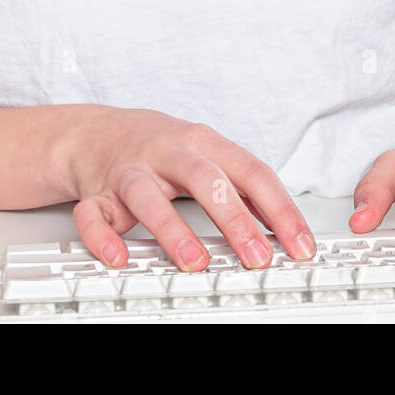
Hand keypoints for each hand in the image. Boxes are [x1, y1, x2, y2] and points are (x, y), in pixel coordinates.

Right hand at [68, 106, 316, 271]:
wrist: (98, 133)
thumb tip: (288, 228)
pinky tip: (119, 258)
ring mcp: (130, 171)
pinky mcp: (98, 193)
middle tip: (258, 258)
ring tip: (196, 262)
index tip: (301, 246)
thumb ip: (244, 187)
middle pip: (204, 178)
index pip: (251, 171)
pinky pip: (93, 214)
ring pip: (147, 196)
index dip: (280, 210)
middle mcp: (167, 152)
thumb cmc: (164, 149)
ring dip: (173, 229)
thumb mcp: (207, 155)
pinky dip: (102, 237)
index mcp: (202, 143)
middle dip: (235, 220)